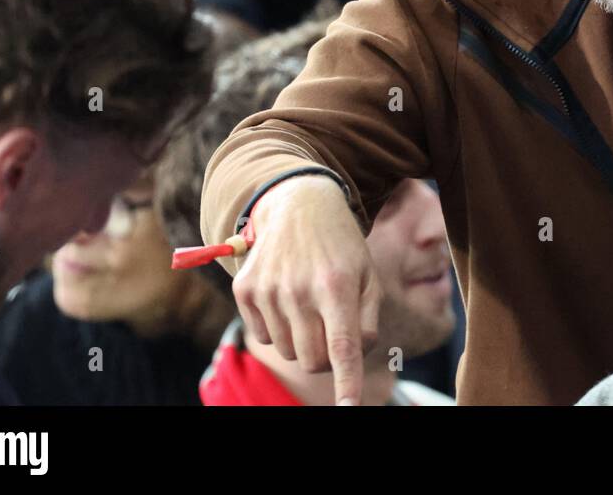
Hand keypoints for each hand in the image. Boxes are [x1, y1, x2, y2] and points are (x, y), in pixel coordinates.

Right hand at [232, 175, 379, 404]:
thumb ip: (368, 319)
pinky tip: (286, 298)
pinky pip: (262, 336)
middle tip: (333, 329)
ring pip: (288, 352)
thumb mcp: (367, 274)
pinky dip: (278, 329)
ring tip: (310, 306)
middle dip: (328, 358)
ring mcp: (267, 290)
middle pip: (314, 360)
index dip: (346, 383)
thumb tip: (353, 359)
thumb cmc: (341, 245)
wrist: (298, 203)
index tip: (349, 408)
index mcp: (336, 285)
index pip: (342, 347)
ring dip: (302, 341)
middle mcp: (298, 289)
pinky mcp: (245, 290)